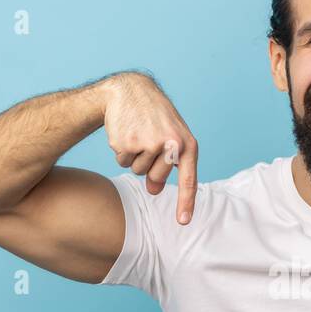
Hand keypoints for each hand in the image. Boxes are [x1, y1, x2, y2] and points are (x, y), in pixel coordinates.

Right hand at [103, 71, 198, 223]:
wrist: (130, 90)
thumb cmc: (154, 117)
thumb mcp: (169, 139)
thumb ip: (168, 165)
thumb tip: (153, 191)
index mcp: (187, 144)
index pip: (188, 180)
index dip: (186, 203)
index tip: (183, 222)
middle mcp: (171, 145)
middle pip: (155, 178)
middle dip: (148, 166)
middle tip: (147, 140)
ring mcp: (149, 144)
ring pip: (138, 171)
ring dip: (134, 157)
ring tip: (138, 133)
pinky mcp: (128, 143)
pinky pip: (123, 161)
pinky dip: (122, 151)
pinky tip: (126, 131)